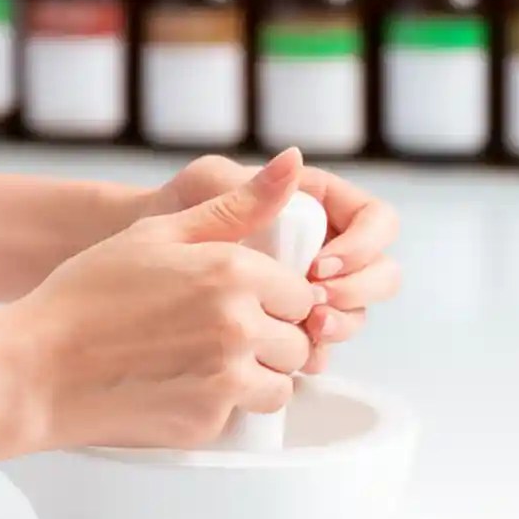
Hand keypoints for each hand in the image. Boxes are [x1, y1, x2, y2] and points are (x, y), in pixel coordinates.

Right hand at [0, 150, 320, 450]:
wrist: (36, 368)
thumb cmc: (88, 294)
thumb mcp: (159, 233)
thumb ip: (237, 204)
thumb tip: (294, 162)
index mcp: (234, 273)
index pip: (301, 294)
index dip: (275, 299)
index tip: (242, 301)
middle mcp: (239, 326)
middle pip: (298, 342)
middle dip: (272, 340)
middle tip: (219, 334)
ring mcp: (226, 380)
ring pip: (281, 385)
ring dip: (258, 377)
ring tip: (207, 363)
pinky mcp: (209, 423)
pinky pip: (244, 416)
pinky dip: (223, 406)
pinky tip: (181, 386)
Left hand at [147, 155, 400, 372]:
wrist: (137, 262)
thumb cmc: (171, 212)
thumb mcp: (206, 189)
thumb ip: (250, 185)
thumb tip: (293, 158)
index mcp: (320, 206)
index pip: (376, 221)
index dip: (364, 246)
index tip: (322, 266)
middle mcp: (327, 248)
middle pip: (381, 273)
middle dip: (359, 293)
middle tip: (316, 306)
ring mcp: (315, 290)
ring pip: (357, 313)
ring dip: (341, 326)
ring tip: (305, 333)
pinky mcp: (295, 327)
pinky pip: (324, 345)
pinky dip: (315, 354)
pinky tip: (289, 361)